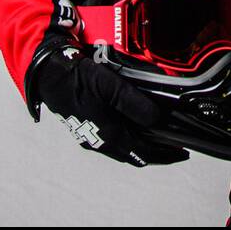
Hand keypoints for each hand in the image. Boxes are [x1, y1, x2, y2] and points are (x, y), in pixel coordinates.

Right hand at [33, 45, 190, 166]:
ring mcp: (90, 137)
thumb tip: (156, 118)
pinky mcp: (85, 128)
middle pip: (134, 155)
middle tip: (174, 146)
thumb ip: (134, 103)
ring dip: (142, 146)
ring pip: (123, 149)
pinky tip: (135, 126)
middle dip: (156, 153)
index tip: (181, 152)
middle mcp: (98, 141)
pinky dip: (129, 139)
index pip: (143, 153)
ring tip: (158, 136)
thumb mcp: (111, 86)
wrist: (48, 74)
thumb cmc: (77, 78)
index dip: (165, 155)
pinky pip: (113, 141)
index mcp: (107, 134)